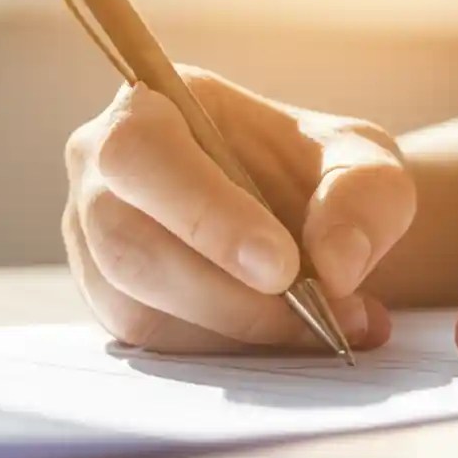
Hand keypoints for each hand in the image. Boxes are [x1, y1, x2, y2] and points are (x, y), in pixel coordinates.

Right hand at [63, 67, 414, 352]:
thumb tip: (335, 266)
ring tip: (322, 328)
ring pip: (134, 305)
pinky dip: (225, 352)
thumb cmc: (319, 175)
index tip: (281, 267)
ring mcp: (92, 241)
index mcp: (149, 105)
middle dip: (223, 293)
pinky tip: (285, 338)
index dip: (203, 214)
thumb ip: (362, 198)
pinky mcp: (110, 302)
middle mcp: (101, 172)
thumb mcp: (364, 162)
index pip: (142, 153)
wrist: (308, 222)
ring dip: (234, 331)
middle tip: (312, 312)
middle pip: (126, 243)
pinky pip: (150, 344)